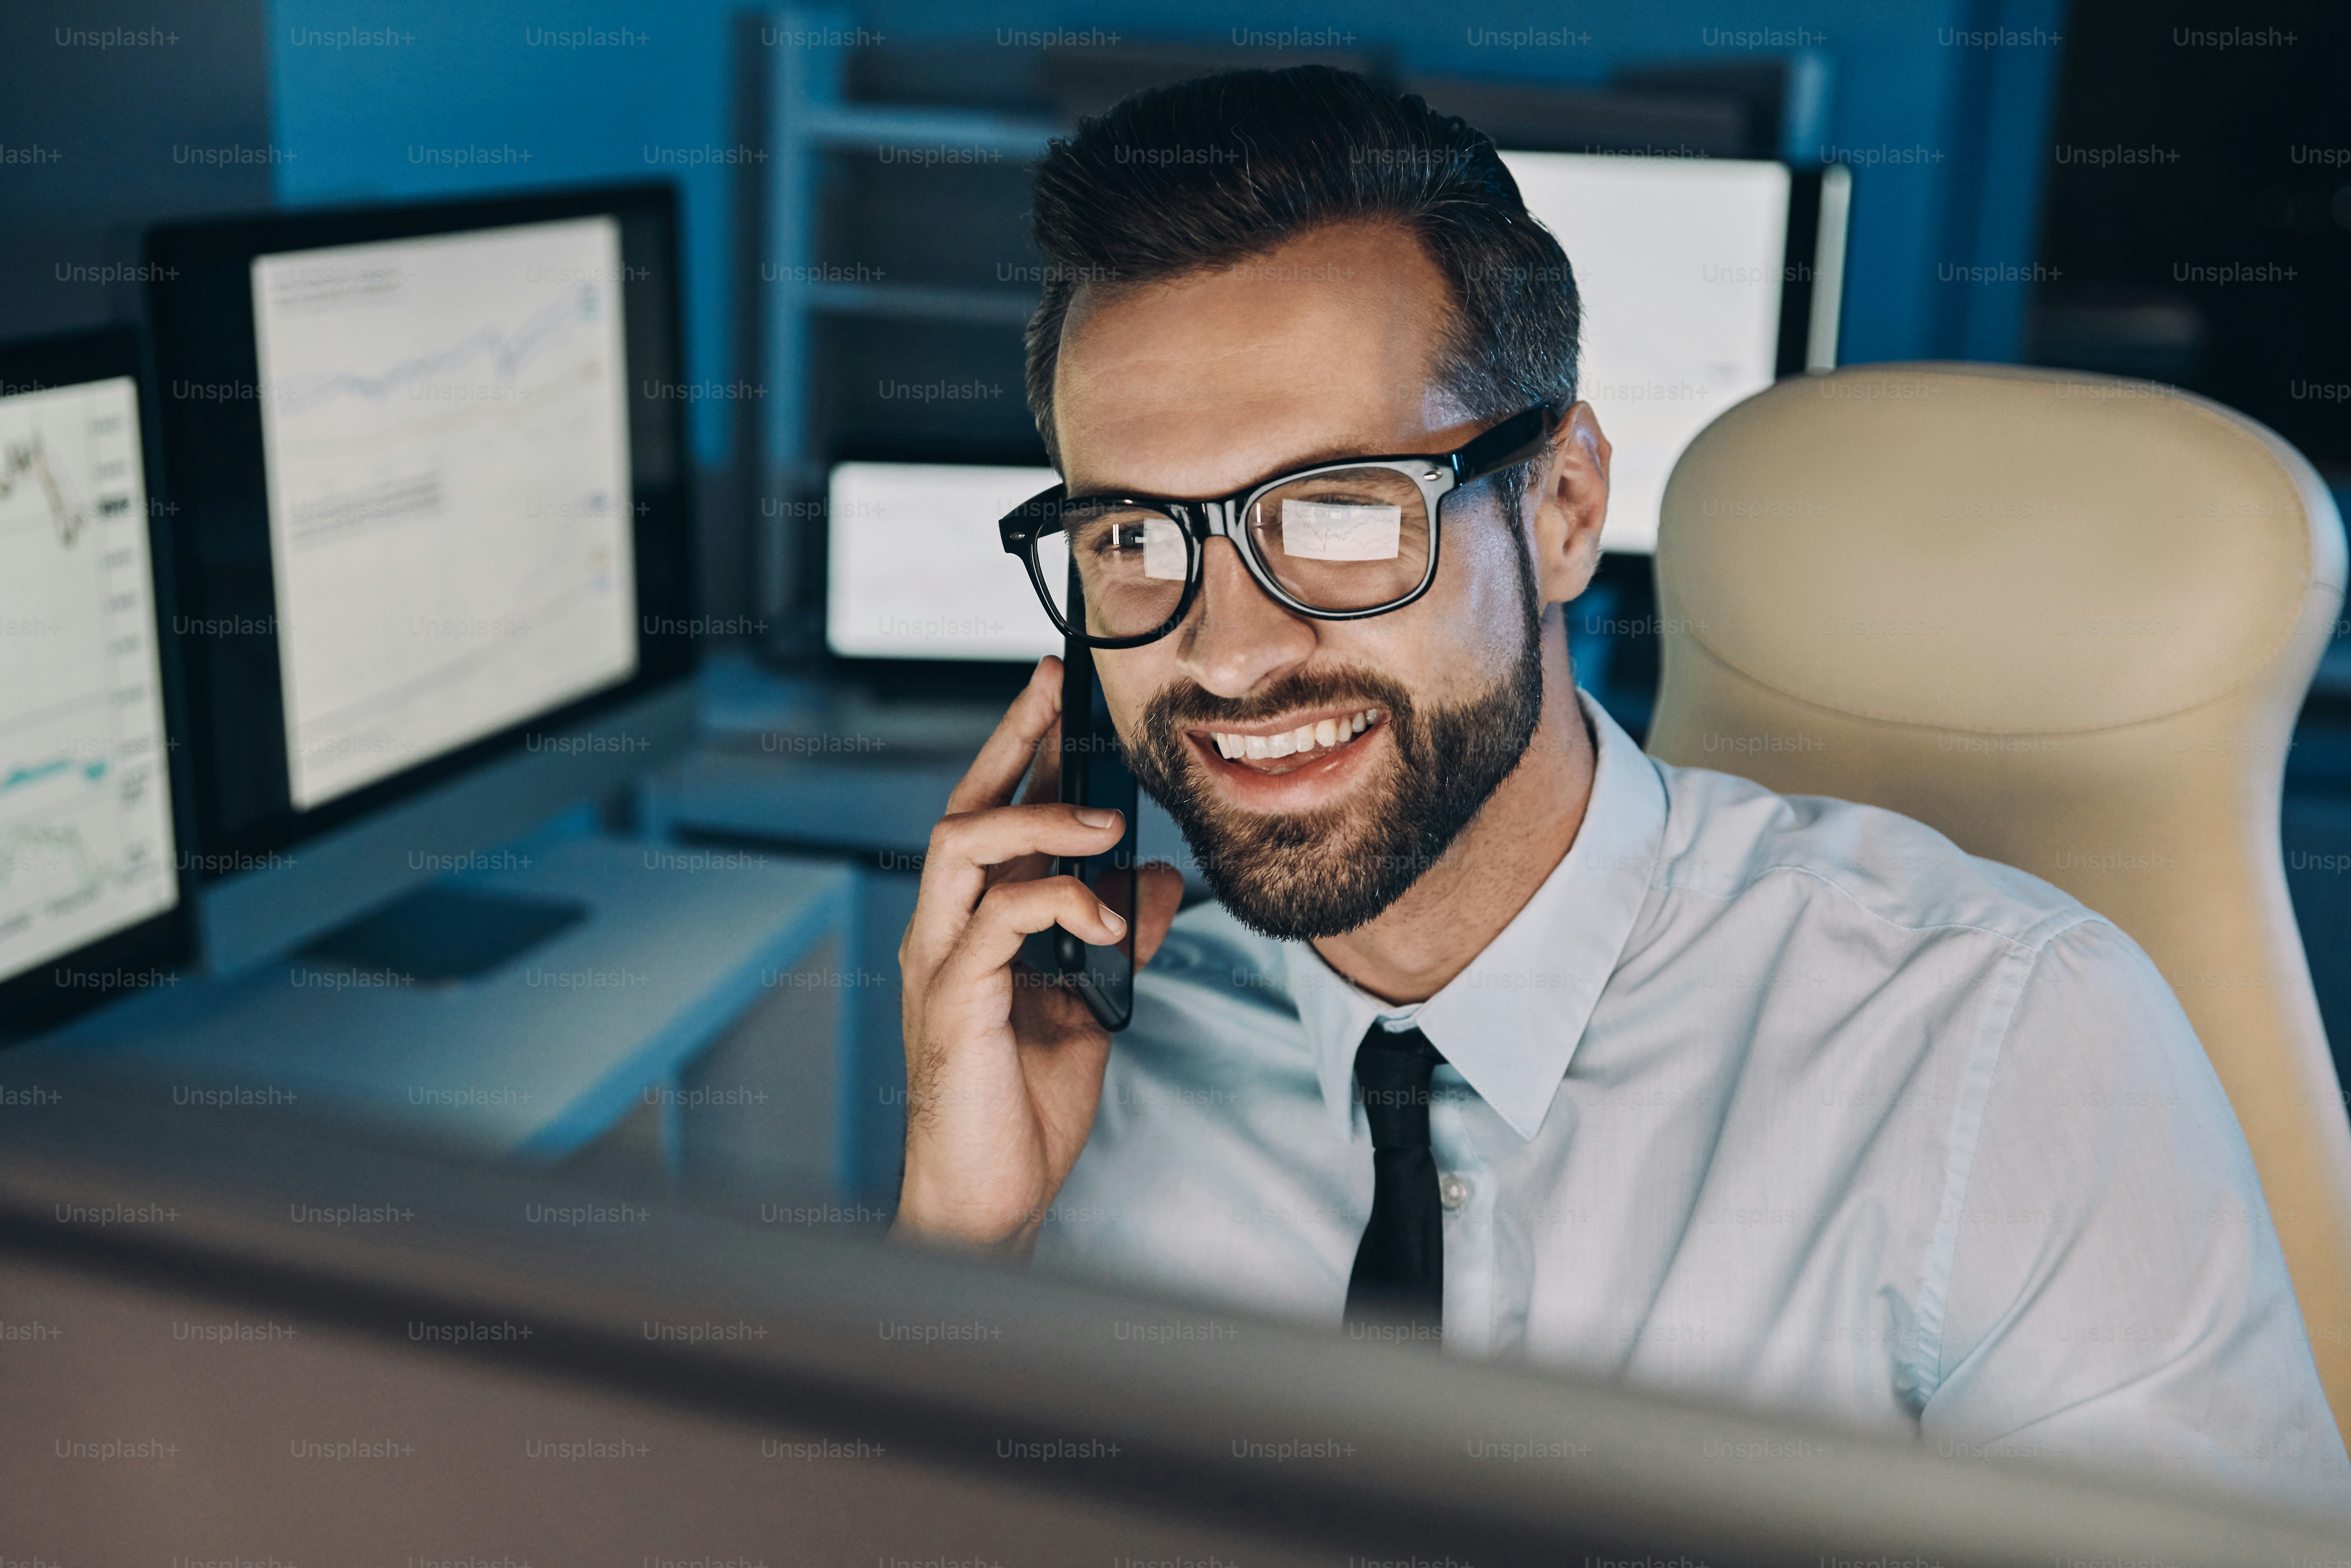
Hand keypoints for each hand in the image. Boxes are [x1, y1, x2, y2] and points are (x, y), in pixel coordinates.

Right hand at [893, 656, 1185, 1255]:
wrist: (986, 1200)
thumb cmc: (1020, 1111)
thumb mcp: (1089, 1007)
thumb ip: (1118, 941)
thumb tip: (1161, 884)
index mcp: (971, 930)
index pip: (989, 817)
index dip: (1021, 752)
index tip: (1059, 698)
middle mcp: (942, 935)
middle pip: (962, 808)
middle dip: (1010, 742)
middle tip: (1057, 693)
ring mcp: (938, 964)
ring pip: (961, 846)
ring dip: (1036, 818)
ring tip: (1102, 822)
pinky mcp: (950, 1001)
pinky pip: (997, 920)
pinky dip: (1058, 902)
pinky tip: (1107, 915)